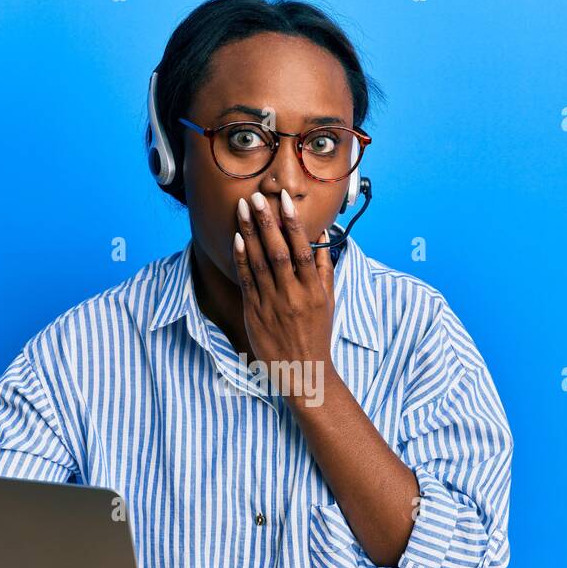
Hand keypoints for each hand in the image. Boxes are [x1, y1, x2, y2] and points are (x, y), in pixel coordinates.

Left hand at [231, 188, 335, 368]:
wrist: (302, 371)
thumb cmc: (316, 333)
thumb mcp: (328, 301)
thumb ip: (324, 268)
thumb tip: (321, 236)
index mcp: (313, 291)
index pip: (303, 250)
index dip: (293, 223)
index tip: (285, 201)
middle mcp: (293, 295)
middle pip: (278, 252)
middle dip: (267, 222)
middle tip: (257, 197)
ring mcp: (272, 304)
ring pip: (259, 263)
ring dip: (250, 233)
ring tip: (243, 208)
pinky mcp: (254, 313)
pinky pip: (246, 281)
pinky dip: (242, 259)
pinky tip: (238, 238)